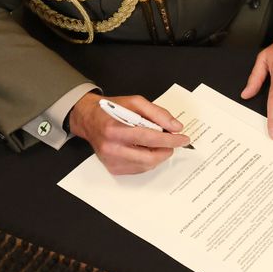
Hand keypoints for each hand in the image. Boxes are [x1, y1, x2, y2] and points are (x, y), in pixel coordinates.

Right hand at [66, 91, 190, 174]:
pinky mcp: (113, 168)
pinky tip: (145, 149)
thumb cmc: (111, 109)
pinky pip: (139, 169)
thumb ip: (157, 113)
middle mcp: (111, 148)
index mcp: (115, 129)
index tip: (183, 139)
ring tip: (157, 142)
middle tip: (172, 142)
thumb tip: (175, 127)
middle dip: (166, 150)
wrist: (89, 120)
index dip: (170, 140)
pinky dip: (148, 160)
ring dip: (158, 155)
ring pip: (146, 165)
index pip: (149, 139)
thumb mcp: (135, 102)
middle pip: (149, 157)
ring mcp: (111, 161)